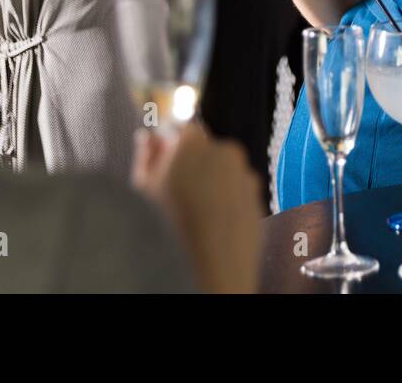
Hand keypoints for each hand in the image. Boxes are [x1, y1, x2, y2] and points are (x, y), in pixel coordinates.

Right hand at [132, 123, 264, 293]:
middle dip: (190, 164)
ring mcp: (245, 175)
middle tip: (173, 193)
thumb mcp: (143, 192)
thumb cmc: (170, 232)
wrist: (209, 272)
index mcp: (193, 144)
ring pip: (223, 171)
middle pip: (204, 150)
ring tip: (192, 215)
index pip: (180, 130)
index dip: (168, 146)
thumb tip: (146, 138)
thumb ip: (146, 156)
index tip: (159, 162)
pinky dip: (226, 202)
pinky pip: (237, 192)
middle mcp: (225, 152)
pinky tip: (210, 225)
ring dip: (210, 183)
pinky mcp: (258, 197)